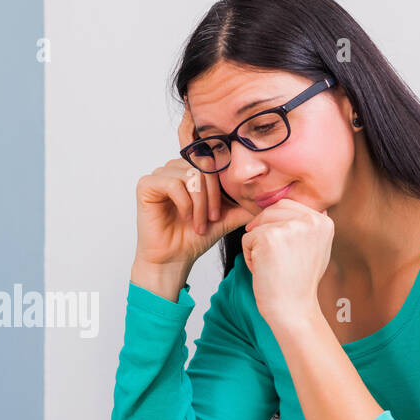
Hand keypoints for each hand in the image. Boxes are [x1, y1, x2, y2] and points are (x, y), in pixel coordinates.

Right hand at [132, 108, 254, 273]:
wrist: (174, 259)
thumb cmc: (194, 237)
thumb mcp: (227, 216)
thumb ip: (244, 202)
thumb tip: (272, 195)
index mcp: (193, 169)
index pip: (215, 161)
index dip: (222, 184)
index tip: (220, 212)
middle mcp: (176, 167)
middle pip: (204, 166)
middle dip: (213, 196)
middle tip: (212, 219)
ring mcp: (160, 173)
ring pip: (191, 175)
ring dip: (200, 203)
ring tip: (199, 224)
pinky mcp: (146, 184)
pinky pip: (173, 183)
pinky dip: (185, 203)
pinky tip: (184, 218)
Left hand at [241, 199, 333, 327]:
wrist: (293, 309)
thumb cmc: (299, 283)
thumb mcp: (316, 250)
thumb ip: (311, 228)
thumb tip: (308, 208)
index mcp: (323, 221)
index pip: (287, 206)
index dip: (273, 223)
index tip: (275, 248)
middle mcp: (310, 220)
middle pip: (271, 210)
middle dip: (262, 231)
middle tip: (266, 257)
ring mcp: (290, 227)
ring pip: (258, 225)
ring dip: (256, 245)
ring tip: (269, 265)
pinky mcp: (269, 237)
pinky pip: (247, 238)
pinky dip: (249, 256)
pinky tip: (263, 271)